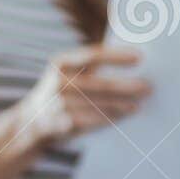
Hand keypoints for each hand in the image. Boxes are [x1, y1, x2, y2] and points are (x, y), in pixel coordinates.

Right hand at [13, 45, 150, 148]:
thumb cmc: (61, 92)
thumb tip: (133, 60)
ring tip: (140, 103)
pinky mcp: (64, 123)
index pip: (93, 55)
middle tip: (148, 87)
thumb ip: (91, 66)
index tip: (140, 57)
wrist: (30, 121)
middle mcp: (59, 81)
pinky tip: (125, 115)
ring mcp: (60, 104)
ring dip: (123, 104)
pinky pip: (94, 120)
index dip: (117, 56)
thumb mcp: (67, 73)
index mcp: (61, 63)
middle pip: (101, 83)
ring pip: (100, 104)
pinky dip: (112, 118)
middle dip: (127, 86)